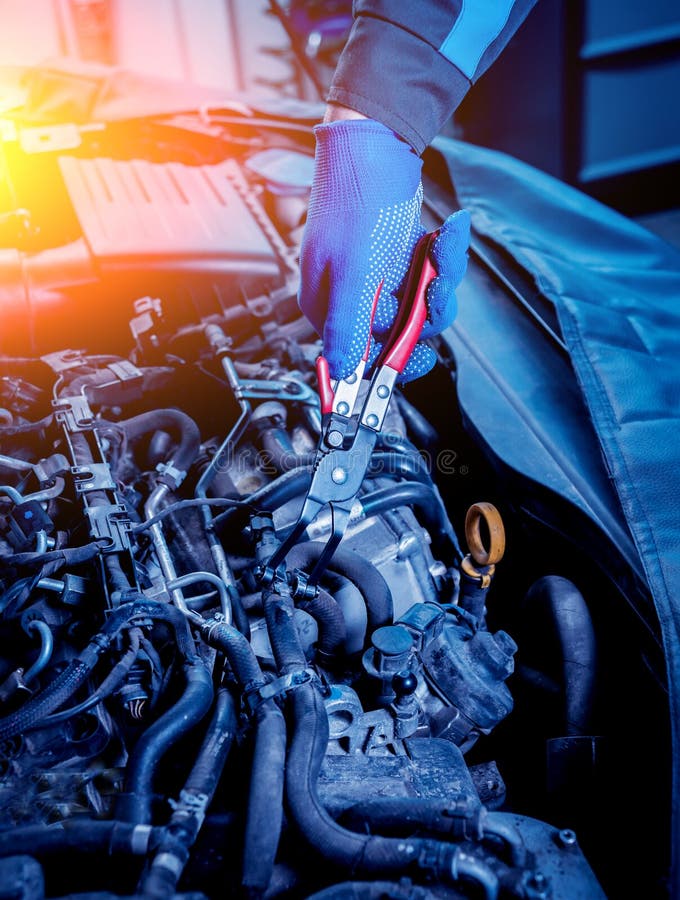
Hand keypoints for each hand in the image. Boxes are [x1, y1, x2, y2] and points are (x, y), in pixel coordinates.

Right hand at [298, 118, 469, 382]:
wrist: (376, 144)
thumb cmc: (356, 202)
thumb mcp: (354, 272)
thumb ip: (348, 327)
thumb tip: (339, 374)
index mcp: (329, 307)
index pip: (360, 357)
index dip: (392, 361)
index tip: (420, 356)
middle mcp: (351, 298)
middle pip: (398, 333)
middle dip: (426, 309)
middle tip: (433, 285)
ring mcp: (377, 279)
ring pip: (420, 304)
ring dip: (441, 277)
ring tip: (442, 246)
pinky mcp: (398, 261)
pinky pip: (429, 277)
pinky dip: (443, 256)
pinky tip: (445, 232)